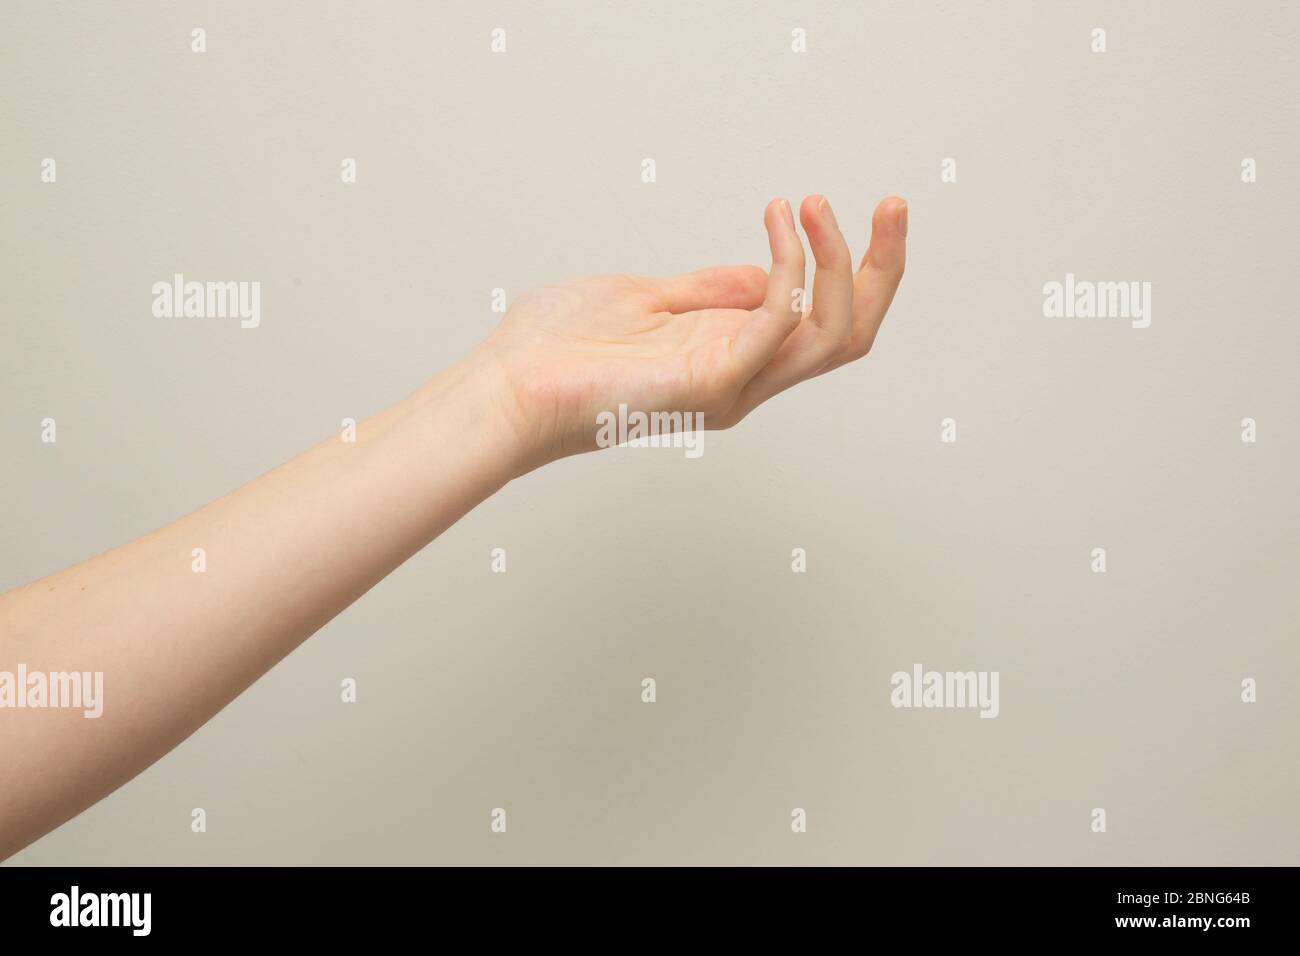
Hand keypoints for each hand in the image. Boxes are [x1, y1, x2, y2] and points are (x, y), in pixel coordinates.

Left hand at [477, 195, 908, 465]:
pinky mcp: (712, 379)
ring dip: (845, 262)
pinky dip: (790, 263)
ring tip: (821, 202)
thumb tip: (765, 274)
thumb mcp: (647, 297)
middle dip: (883, 268)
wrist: (509, 386)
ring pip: (834, 335)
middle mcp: (743, 379)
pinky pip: (780, 320)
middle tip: (894, 205)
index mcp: (730, 362)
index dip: (846, 267)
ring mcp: (732, 384)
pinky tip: (776, 219)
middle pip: (849, 335)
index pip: (820, 325)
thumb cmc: (560, 347)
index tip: (831, 207)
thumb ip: (709, 290)